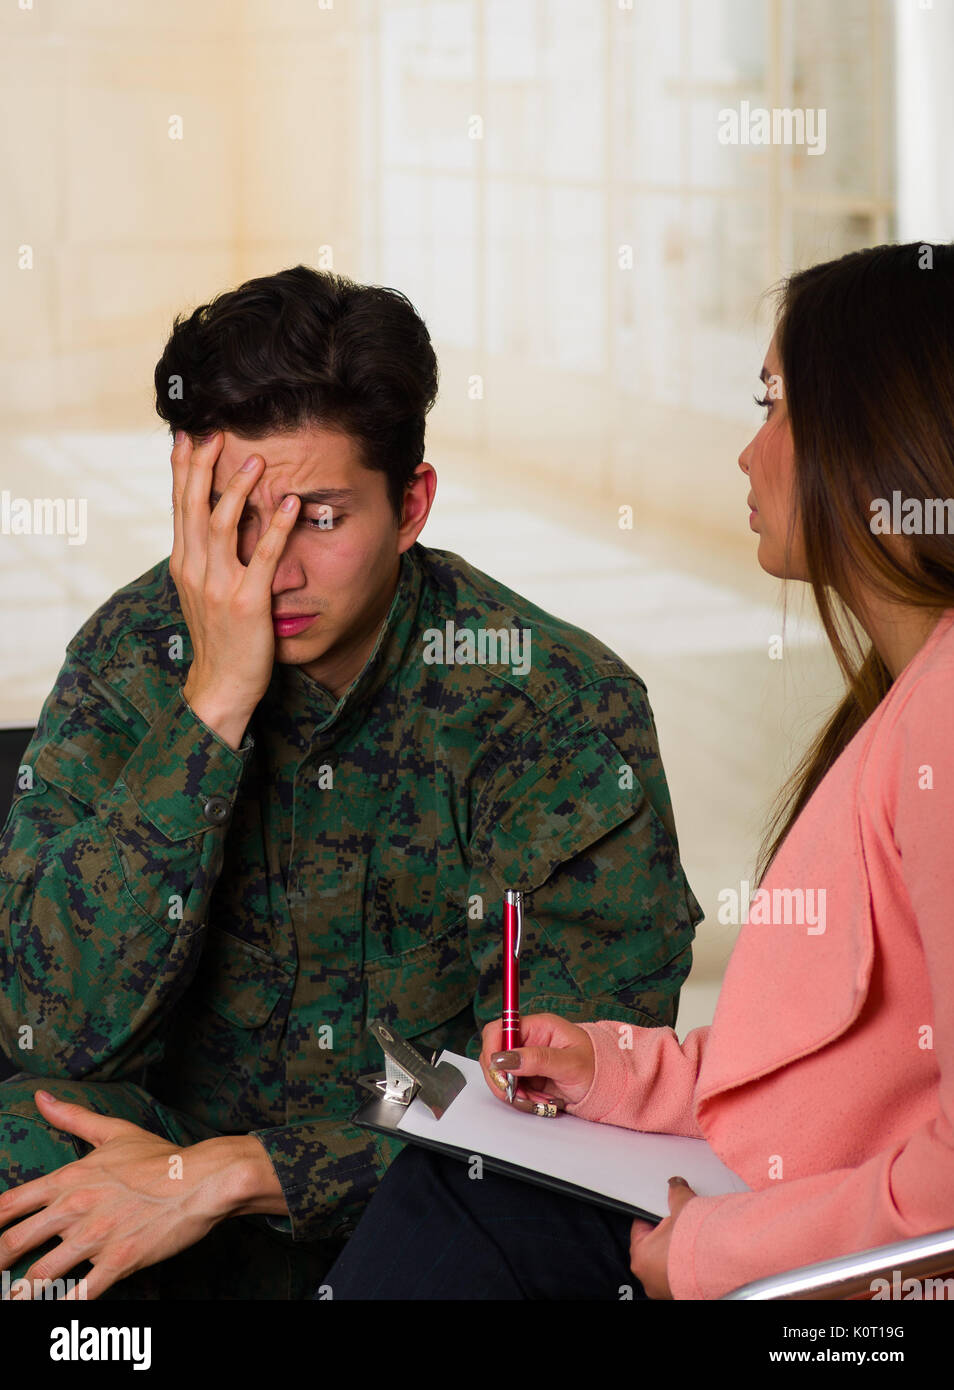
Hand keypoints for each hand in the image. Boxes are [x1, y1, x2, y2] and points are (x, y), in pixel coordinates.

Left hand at [0, 1091, 241, 1299]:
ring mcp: (95, 1237)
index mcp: (70, 1178)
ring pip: (41, 1275)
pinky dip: (63, 1305)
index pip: (11, 1204)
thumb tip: (41, 1097)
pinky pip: (81, 1293)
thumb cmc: (160, 1157)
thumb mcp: (114, 1132)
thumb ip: (73, 1117)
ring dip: (22, 1291)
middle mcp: (75, 1208)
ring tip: (14, 1299)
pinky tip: (55, 1309)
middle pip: (14, 1243)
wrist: (201, 1179)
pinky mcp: (118, 1261)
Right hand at [170, 429, 300, 747]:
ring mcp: (219, 585)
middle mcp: (196, 569)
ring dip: (240, 489)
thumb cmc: (220, 638)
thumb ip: (207, 558)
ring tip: (257, 461)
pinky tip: (290, 504)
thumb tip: (214, 524)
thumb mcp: (204, 592)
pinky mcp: (247, 601)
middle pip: (194, 506)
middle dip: (203, 466)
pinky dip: (276, 527)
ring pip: (223, 524)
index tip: (188, 436)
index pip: (180, 506)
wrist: (221, 686)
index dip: (183, 470)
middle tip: (216, 432)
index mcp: (185, 564)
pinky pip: (264, 557)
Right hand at [480, 1011, 595, 1109]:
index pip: (499, 1030)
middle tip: (517, 1094)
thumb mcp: (569, 1063)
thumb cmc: (596, 1066)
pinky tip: (539, 1102)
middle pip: (494, 1056)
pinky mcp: (527, 1078)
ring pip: (501, 1077)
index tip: (500, 1073)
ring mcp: (526, 1061)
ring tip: (538, 1100)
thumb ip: (537, 1059)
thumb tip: (504, 1059)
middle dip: (503, 1079)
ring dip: (514, 1093)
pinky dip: (522, 1100)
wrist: (607, 1085)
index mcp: (537, 1027)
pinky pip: (512, 1090)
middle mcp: (528, 1042)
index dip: (492, 1051)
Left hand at [629, 1176, 697, 1298]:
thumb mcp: (683, 1209)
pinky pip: (679, 1274)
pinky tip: (697, 1254)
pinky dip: (686, 1265)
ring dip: (676, 1251)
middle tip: (679, 1223)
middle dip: (666, 1234)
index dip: (652, 1214)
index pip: (640, 1227)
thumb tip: (675, 1184)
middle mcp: (648, 1277)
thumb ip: (676, 1194)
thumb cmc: (695, 1245)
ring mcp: (664, 1288)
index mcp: (640, 1256)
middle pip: (654, 1245)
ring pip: (666, 1262)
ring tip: (690, 1238)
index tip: (661, 1210)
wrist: (723, 1265)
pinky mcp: (680, 1293)